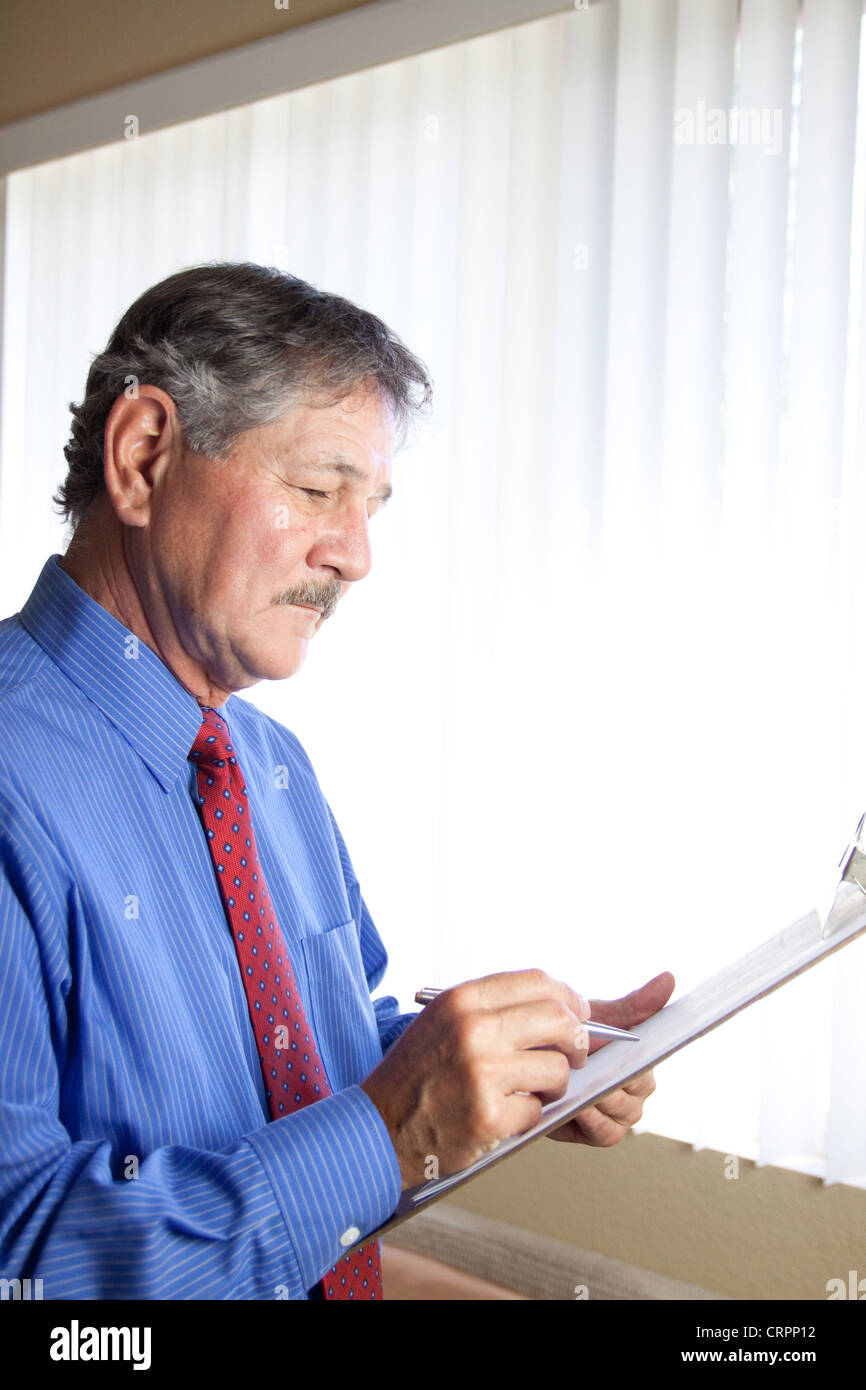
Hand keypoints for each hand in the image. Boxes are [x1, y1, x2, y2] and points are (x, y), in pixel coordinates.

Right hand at [360, 969, 591, 1189]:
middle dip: (576, 1040)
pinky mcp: (489, 1116)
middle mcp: (473, 1030)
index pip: (538, 983)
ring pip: (557, 1069)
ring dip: (553, 1084)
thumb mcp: (442, 1022)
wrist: (377, 1129)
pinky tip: (503, 1115)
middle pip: (559, 1021)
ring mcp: (482, 1073)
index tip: (578, 1013)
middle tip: (574, 1056)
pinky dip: (528, 1116)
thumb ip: (491, 1010)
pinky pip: (538, 1110)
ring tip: (530, 1091)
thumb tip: (555, 1007)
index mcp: (462, 1001)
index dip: (568, 998)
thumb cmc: (414, 1077)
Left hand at [546, 970, 674, 1146]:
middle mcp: (637, 1091)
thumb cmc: (568, 1038)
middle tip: (587, 1061)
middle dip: (611, 1073)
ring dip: (598, 1094)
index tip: (619, 1046)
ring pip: (623, 1109)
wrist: (530, 1059)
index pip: (650, 1060)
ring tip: (576, 1080)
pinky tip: (574, 1103)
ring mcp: (621, 1114)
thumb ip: (635, 1005)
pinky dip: (590, 1117)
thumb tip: (670, 978)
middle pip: (638, 1087)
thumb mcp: (599, 1018)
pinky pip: (606, 1130)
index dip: (638, 1055)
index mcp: (642, 1062)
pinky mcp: (600, 1133)